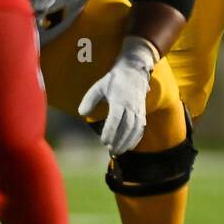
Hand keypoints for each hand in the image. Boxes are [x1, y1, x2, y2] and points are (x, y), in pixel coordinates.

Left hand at [78, 36, 156, 155]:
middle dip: (119, 140)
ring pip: (135, 129)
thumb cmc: (114, 80)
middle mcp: (130, 106)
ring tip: (118, 151)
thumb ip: (89, 99)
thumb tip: (81, 113)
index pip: (115, 118)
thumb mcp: (99, 86)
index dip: (110, 131)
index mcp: (119, 99)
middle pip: (127, 126)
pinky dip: (136, 138)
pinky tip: (129, 146)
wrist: (134, 72)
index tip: (103, 141)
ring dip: (127, 142)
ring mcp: (138, 110)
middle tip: (110, 150)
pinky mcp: (143, 112)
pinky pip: (141, 128)